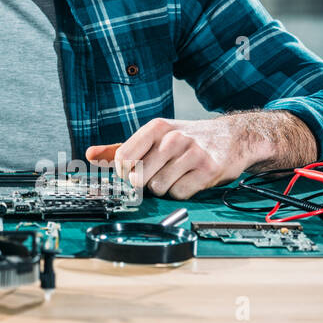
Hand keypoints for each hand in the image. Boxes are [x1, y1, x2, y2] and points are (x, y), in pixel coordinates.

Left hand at [84, 117, 252, 198]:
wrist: (232, 137)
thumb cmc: (188, 139)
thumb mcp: (154, 136)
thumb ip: (121, 147)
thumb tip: (89, 154)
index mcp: (155, 128)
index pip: (123, 158)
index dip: (123, 172)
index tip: (131, 173)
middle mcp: (172, 138)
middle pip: (139, 178)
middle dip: (146, 182)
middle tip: (159, 173)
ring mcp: (192, 154)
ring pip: (158, 188)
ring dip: (165, 187)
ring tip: (177, 175)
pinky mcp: (208, 170)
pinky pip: (180, 194)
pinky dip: (182, 192)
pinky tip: (190, 180)